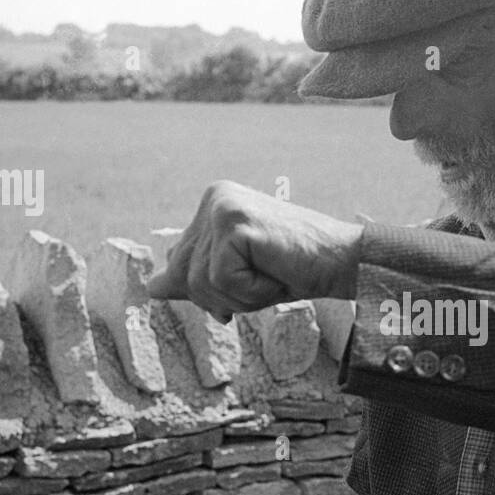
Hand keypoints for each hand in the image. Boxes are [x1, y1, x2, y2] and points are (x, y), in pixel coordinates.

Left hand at [146, 180, 363, 321]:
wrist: (343, 263)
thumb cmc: (296, 270)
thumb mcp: (238, 276)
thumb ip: (196, 278)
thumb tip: (152, 287)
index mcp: (212, 203)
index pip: (181, 262)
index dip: (211, 288)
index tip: (254, 276)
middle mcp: (213, 198)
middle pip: (185, 275)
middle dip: (224, 294)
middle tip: (267, 278)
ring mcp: (222, 208)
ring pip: (200, 283)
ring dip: (241, 296)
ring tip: (273, 275)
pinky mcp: (234, 225)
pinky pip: (222, 281)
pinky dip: (251, 292)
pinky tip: (276, 272)